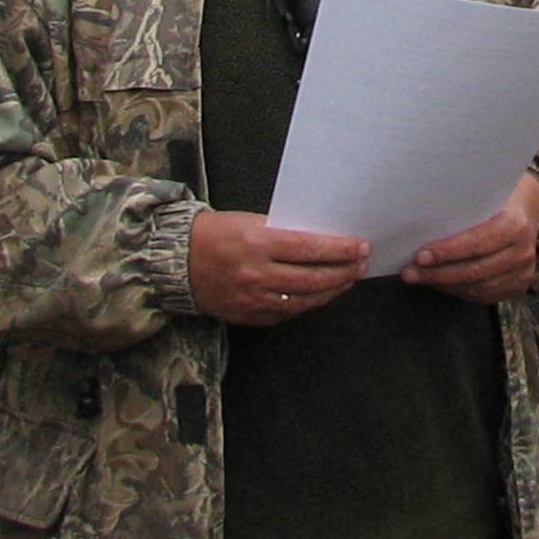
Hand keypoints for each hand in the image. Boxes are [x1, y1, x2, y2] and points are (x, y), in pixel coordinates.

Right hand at [192, 211, 369, 325]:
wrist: (177, 261)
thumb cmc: (216, 234)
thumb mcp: (250, 221)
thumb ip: (283, 232)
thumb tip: (322, 240)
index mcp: (258, 243)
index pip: (311, 248)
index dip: (340, 250)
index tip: (360, 246)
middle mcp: (257, 274)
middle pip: (313, 278)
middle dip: (344, 271)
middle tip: (361, 264)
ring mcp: (253, 299)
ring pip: (305, 299)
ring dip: (332, 290)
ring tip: (347, 279)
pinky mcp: (249, 316)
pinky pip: (287, 312)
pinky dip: (308, 303)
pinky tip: (321, 294)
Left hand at [402, 176, 538, 305]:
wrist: (534, 206)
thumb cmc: (502, 195)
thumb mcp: (486, 191)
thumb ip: (463, 205)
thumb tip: (421, 219)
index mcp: (514, 225)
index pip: (476, 244)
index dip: (447, 252)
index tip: (420, 256)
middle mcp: (522, 252)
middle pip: (475, 271)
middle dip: (437, 274)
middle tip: (409, 273)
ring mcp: (523, 272)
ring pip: (478, 288)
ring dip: (445, 285)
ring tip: (420, 278)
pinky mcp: (518, 286)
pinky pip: (484, 296)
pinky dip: (459, 292)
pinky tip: (441, 284)